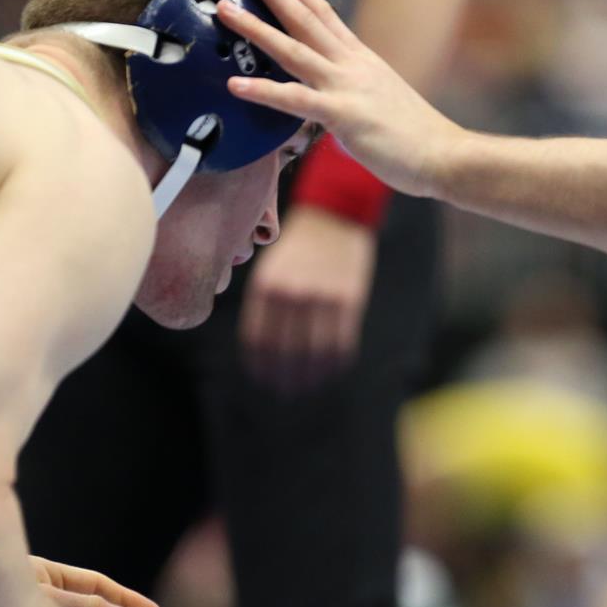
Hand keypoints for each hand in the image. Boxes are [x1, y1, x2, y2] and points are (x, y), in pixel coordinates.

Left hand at [219, 0, 462, 196]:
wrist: (445, 154)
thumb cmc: (415, 135)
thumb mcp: (379, 99)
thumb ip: (353, 91)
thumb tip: (330, 99)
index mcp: (360, 58)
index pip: (323, 12)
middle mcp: (351, 64)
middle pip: (303, 17)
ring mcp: (346, 86)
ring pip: (292, 50)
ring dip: (255, 28)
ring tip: (224, 9)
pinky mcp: (344, 115)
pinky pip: (296, 101)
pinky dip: (264, 91)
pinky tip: (235, 85)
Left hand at [238, 206, 376, 390]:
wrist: (333, 216)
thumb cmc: (297, 248)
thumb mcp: (270, 271)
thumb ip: (264, 307)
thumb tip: (263, 352)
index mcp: (266, 287)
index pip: (258, 341)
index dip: (261, 366)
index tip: (264, 379)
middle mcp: (291, 295)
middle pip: (285, 352)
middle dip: (284, 377)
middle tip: (287, 390)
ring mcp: (321, 298)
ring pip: (314, 353)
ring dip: (310, 376)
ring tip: (309, 385)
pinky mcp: (348, 300)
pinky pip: (341, 343)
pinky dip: (335, 363)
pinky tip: (331, 370)